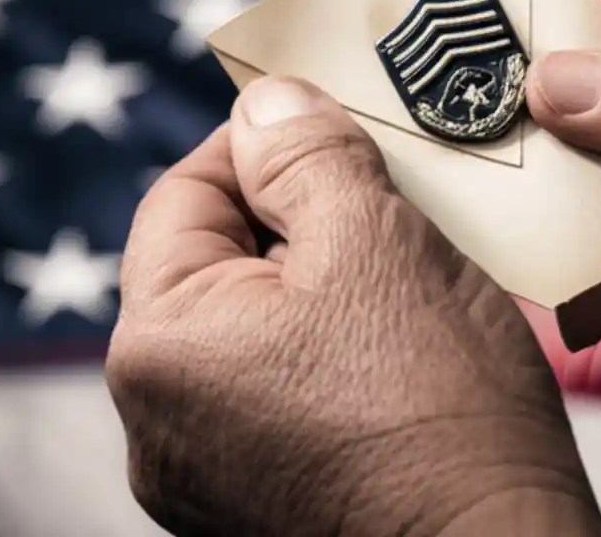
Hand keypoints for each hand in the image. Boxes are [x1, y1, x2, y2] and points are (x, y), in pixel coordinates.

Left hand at [106, 78, 600, 534]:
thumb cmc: (441, 405)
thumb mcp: (376, 242)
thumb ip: (307, 154)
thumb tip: (266, 103)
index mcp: (159, 347)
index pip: (182, 195)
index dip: (257, 141)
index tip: (326, 119)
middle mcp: (159, 421)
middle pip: (219, 264)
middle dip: (298, 214)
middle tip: (383, 191)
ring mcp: (208, 473)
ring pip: (256, 327)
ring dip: (318, 281)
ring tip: (401, 266)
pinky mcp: (260, 501)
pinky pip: (281, 389)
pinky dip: (327, 349)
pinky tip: (397, 342)